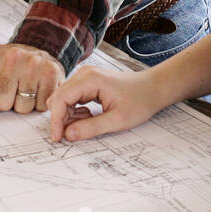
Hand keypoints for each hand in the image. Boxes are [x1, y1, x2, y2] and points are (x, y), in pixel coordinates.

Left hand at [0, 43, 63, 131]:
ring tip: (23, 87)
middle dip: (3, 104)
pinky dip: (37, 103)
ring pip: (22, 107)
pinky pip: (41, 106)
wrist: (32, 51)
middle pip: (1, 103)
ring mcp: (33, 63)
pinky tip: (36, 89)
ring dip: (21, 104)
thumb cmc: (4, 65)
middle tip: (9, 90)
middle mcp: (12, 57)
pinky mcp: (51, 72)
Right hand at [47, 65, 163, 142]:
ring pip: (64, 98)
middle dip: (60, 118)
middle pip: (59, 97)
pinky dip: (75, 111)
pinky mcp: (88, 82)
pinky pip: (72, 97)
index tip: (58, 138)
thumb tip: (68, 135)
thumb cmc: (140, 101)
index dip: (56, 120)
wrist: (154, 88)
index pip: (61, 99)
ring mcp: (86, 76)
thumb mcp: (117, 120)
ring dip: (68, 115)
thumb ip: (91, 128)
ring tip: (84, 126)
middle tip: (67, 137)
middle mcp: (84, 74)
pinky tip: (88, 117)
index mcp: (90, 79)